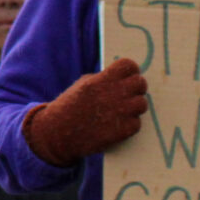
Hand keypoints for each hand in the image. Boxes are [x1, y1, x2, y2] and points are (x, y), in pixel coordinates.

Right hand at [20, 58, 149, 165]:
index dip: (131, 70)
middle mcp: (112, 95)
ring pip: (142, 104)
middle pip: (140, 83)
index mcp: (100, 81)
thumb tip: (123, 77)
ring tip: (125, 110)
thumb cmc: (69, 107)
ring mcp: (118, 113)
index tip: (128, 76)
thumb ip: (103, 79)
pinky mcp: (121, 131)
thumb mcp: (82, 85)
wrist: (58, 134)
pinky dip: (130, 124)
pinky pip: (137, 123)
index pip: (128, 66)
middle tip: (130, 93)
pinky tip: (119, 124)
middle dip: (136, 88)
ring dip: (135, 107)